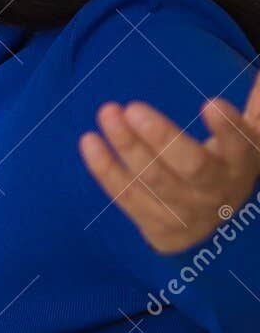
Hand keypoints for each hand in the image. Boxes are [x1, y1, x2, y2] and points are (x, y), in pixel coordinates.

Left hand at [79, 72, 259, 253]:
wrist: (211, 229)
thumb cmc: (226, 167)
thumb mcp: (250, 140)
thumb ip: (258, 108)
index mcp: (241, 164)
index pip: (240, 147)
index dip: (227, 128)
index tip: (211, 103)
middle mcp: (215, 191)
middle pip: (191, 166)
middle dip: (162, 137)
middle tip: (133, 108)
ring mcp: (183, 211)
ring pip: (152, 179)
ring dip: (126, 146)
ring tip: (107, 113)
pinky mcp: (153, 222)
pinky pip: (124, 195)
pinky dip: (104, 169)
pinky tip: (88, 141)